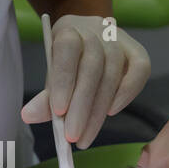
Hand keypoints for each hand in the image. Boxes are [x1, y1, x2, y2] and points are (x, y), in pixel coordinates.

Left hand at [21, 14, 150, 148]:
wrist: (88, 38)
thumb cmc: (67, 62)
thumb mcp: (53, 76)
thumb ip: (45, 97)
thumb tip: (28, 116)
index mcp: (69, 30)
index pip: (67, 50)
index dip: (63, 80)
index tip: (58, 112)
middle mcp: (96, 31)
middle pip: (92, 67)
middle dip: (82, 106)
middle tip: (72, 137)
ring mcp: (120, 39)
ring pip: (113, 73)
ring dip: (99, 110)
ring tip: (85, 137)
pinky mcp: (137, 51)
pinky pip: (140, 70)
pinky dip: (127, 93)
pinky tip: (111, 113)